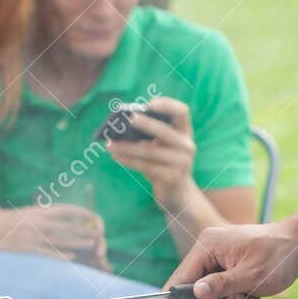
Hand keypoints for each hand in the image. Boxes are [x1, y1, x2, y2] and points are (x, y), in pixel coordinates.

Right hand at [0, 204, 107, 262]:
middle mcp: (39, 223)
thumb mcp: (29, 213)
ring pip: (62, 240)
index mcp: (39, 211)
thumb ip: (46, 215)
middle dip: (86, 230)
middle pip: (68, 226)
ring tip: (92, 244)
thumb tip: (66, 217)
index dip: (82, 213)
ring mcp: (34, 237)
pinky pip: (49, 253)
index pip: (67, 210)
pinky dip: (62, 255)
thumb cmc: (9, 220)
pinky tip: (73, 257)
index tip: (93, 216)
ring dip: (79, 242)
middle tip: (99, 233)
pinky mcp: (28, 250)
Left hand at [104, 97, 196, 211]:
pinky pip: (145, 167)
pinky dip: (128, 161)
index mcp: (185, 133)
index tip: (149, 103)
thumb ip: (148, 136)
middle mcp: (187, 146)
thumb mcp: (161, 148)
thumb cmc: (164, 165)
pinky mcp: (172, 178)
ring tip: (110, 144)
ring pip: (150, 151)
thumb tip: (120, 127)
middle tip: (128, 119)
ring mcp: (182, 163)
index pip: (182, 112)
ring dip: (127, 147)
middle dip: (145, 124)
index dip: (168, 105)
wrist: (178, 195)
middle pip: (165, 131)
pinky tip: (116, 156)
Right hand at [157, 219, 297, 298]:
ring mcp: (218, 262)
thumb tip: (195, 293)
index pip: (179, 278)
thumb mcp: (251, 275)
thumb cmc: (278, 255)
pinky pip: (223, 296)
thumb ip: (221, 285)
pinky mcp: (228, 271)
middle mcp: (208, 253)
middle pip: (193, 293)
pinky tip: (254, 296)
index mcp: (207, 247)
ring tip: (250, 298)